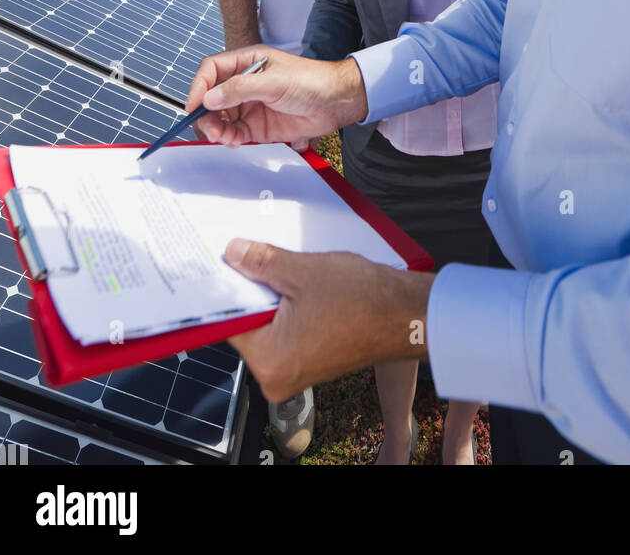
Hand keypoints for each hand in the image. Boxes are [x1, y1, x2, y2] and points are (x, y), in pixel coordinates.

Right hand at [185, 44, 366, 147]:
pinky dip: (228, 138)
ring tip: (221, 136)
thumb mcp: (274, 81)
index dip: (199, 85)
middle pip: (212, 97)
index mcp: (247, 62)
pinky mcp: (257, 126)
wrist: (336, 103)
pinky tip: (231, 141)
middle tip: (208, 127)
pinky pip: (234, 133)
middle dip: (205, 113)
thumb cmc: (311, 81)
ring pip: (220, 118)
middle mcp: (245, 84)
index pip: (212, 70)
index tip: (194, 104)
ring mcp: (250, 105)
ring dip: (215, 128)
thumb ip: (240, 89)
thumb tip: (210, 97)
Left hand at [223, 239, 433, 400]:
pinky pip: (284, 330)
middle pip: (246, 323)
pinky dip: (287, 305)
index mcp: (269, 361)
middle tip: (250, 252)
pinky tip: (297, 281)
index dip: (226, 285)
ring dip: (272, 294)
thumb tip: (232, 253)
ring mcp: (293, 372)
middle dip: (251, 287)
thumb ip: (262, 262)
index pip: (228, 320)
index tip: (222, 260)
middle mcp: (276, 377)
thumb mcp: (303, 271)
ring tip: (281, 264)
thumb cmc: (363, 299)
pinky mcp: (309, 362)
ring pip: (267, 324)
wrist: (407, 316)